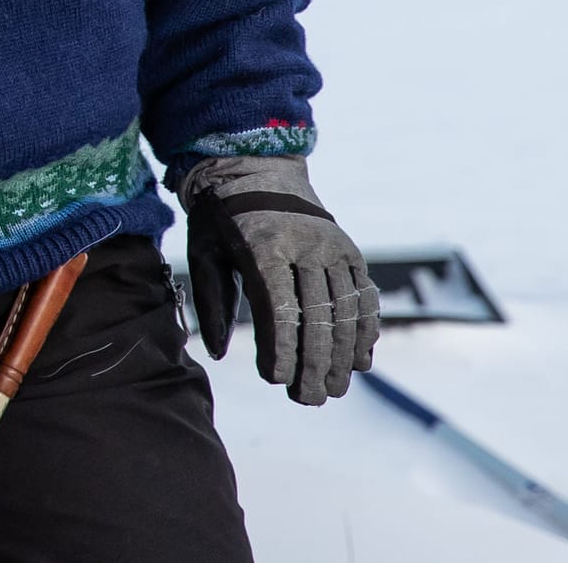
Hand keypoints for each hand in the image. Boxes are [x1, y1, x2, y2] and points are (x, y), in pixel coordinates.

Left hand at [177, 154, 379, 405]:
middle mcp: (306, 246)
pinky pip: (363, 295)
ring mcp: (333, 247)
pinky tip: (361, 360)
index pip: (279, 309)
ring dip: (344, 355)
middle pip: (317, 316)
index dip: (281, 349)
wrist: (255, 166)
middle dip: (315, 363)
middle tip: (308, 399)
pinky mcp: (350, 250)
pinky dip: (365, 330)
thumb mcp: (202, 251)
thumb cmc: (220, 218)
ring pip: (346, 310)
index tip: (275, 380)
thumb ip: (210, 302)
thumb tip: (218, 354)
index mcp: (263, 246)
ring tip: (335, 389)